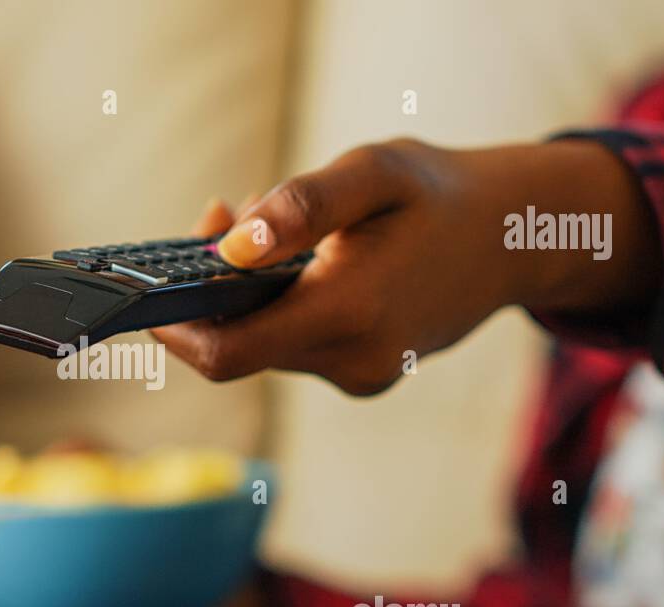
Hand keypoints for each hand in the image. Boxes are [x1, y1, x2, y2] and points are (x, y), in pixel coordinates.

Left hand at [154, 138, 659, 392]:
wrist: (516, 239)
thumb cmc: (442, 197)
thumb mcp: (375, 172)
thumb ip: (303, 206)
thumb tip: (230, 249)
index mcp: (349, 312)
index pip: (226, 352)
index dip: (173, 328)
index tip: (146, 289)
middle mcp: (352, 361)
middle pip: (238, 347)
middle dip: (210, 293)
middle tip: (218, 219)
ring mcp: (360, 377)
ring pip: (266, 345)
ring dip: (247, 296)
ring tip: (264, 229)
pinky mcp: (364, 375)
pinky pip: (295, 346)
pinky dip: (279, 308)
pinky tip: (297, 263)